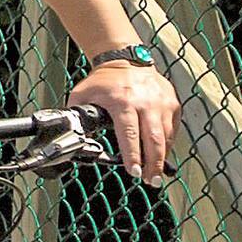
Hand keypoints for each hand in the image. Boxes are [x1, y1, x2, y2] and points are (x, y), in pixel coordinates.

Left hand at [74, 56, 178, 181]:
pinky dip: (167, 144)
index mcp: (122, 101)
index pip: (129, 133)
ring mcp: (162, 102)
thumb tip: (69, 136)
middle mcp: (145, 101)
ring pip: (166, 136)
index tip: (134, 172)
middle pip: (153, 139)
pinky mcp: (172, 102)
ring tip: (155, 175)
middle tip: (150, 181)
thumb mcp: (83, 95)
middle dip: (153, 164)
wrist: (125, 60)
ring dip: (161, 158)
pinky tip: (160, 155)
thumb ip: (77, 116)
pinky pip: (172, 128)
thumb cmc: (103, 81)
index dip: (133, 155)